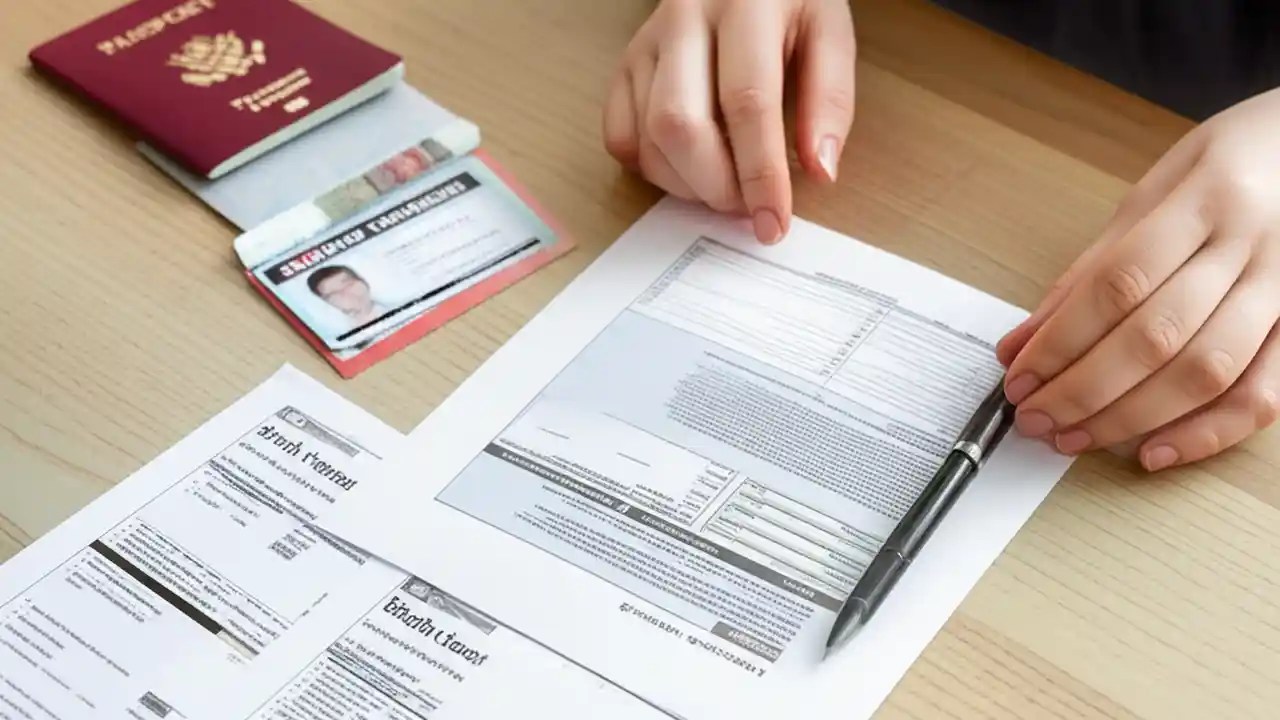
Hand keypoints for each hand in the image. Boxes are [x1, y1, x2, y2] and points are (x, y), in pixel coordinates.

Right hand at [602, 0, 855, 244]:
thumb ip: (830, 100)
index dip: (761, 174)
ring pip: (645, 136)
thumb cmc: (789, 4)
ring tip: (725, 188)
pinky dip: (652, 169)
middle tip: (746, 208)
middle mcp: (684, 19)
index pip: (747, 102)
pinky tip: (688, 168)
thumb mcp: (830, 34)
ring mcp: (645, 43)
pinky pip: (620, 135)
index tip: (774, 222)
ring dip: (686, 185)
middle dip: (715, 186)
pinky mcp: (623, 65)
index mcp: (745, 4)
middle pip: (680, 125)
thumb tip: (819, 171)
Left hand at [996, 87, 1279, 471]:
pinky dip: (1205, 433)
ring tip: (1072, 437)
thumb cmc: (1231, 165)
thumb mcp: (1155, 191)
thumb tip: (1025, 340)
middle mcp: (1254, 248)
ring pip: (1206, 373)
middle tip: (1034, 416)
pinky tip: (1151, 452)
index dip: (1061, 339)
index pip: (1119, 284)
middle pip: (1157, 337)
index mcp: (1206, 200)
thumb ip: (1093, 267)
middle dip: (1083, 389)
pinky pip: (1262, 396)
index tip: (1018, 375)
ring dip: (1129, 417)